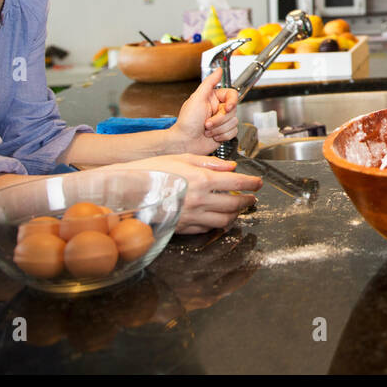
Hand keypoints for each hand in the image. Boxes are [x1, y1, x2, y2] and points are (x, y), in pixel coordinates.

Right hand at [116, 154, 259, 233]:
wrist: (128, 190)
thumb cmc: (152, 170)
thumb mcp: (182, 158)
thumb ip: (209, 163)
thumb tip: (231, 167)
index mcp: (202, 179)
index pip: (236, 183)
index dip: (251, 183)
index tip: (259, 183)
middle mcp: (200, 200)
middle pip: (234, 204)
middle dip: (248, 201)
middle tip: (253, 198)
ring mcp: (192, 216)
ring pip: (224, 219)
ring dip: (235, 214)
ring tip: (238, 208)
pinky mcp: (183, 227)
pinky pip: (207, 228)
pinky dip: (217, 223)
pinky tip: (218, 217)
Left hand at [171, 67, 238, 151]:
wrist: (184, 142)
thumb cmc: (187, 122)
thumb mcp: (197, 98)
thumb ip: (209, 83)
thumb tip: (219, 70)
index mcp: (213, 99)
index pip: (232, 95)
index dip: (232, 102)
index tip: (227, 108)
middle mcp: (218, 109)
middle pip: (234, 111)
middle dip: (219, 119)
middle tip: (207, 122)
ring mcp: (221, 122)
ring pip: (234, 122)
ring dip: (219, 128)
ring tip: (207, 130)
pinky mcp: (224, 132)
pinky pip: (233, 132)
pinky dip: (222, 136)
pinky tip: (212, 136)